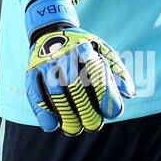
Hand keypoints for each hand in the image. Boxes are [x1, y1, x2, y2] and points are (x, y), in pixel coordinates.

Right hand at [23, 0, 134, 135]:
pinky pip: (35, 94)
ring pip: (55, 93)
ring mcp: (45, 63)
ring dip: (66, 115)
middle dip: (86, 111)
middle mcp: (64, 54)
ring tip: (75, 129)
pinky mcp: (31, 72)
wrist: (50, 31)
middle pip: (76, 87)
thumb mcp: (103, 52)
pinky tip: (51, 125)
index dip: (107, 96)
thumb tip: (129, 94)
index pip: (98, 73)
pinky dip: (42, 112)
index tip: (113, 114)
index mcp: (85, 48)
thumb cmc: (84, 49)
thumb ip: (117, 72)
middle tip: (94, 125)